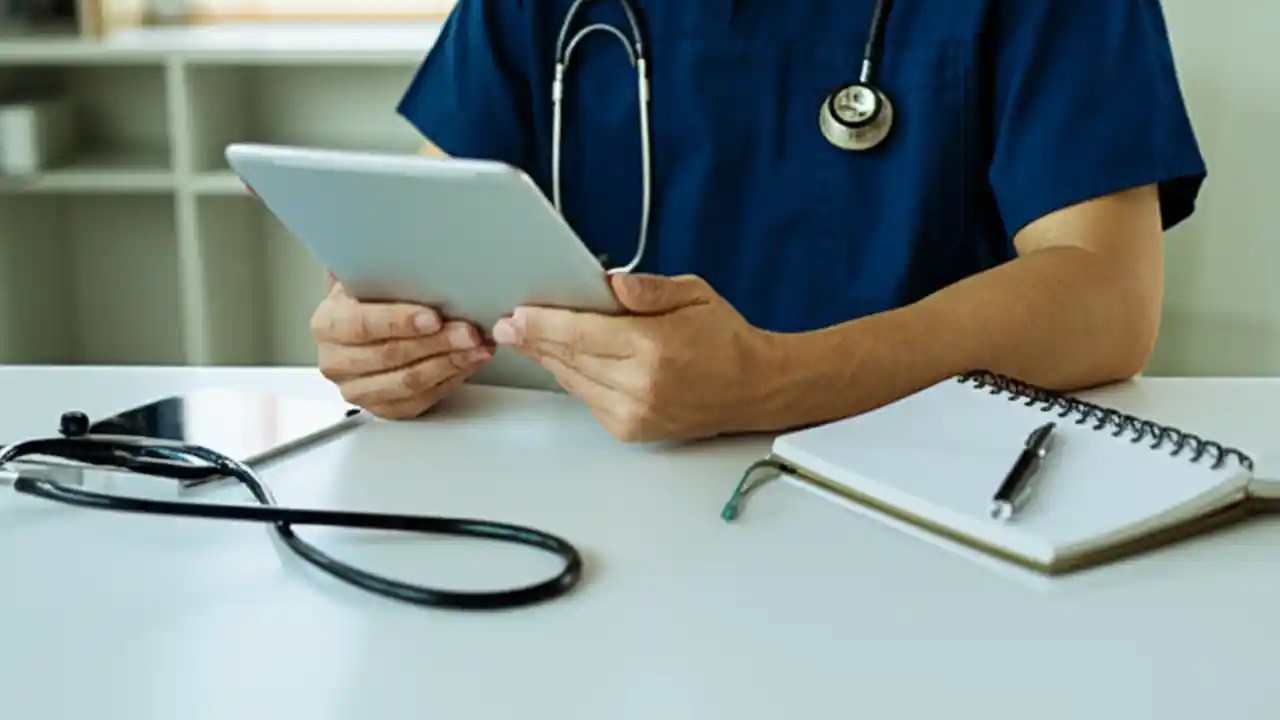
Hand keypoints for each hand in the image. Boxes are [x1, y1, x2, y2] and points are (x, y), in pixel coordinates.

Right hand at [311, 280, 492, 418]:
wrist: (374, 326)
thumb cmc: (375, 299)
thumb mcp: (370, 274)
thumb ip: (377, 263)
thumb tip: (398, 238)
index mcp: (328, 324)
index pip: (362, 325)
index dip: (399, 322)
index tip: (433, 317)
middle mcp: (336, 361)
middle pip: (390, 355)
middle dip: (436, 343)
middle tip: (469, 331)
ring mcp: (358, 389)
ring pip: (408, 382)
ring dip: (449, 363)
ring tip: (477, 347)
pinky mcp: (383, 408)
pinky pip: (420, 400)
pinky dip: (450, 380)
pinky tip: (469, 362)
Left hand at [492, 274, 780, 441]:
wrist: (753, 388)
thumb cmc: (725, 339)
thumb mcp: (694, 294)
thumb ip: (649, 289)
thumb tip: (610, 283)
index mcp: (654, 348)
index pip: (582, 334)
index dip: (543, 324)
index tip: (517, 317)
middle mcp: (641, 386)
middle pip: (570, 359)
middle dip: (535, 341)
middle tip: (508, 326)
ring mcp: (635, 412)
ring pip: (574, 382)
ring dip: (548, 360)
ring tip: (528, 340)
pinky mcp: (632, 429)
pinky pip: (588, 399)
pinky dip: (573, 379)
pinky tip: (564, 361)